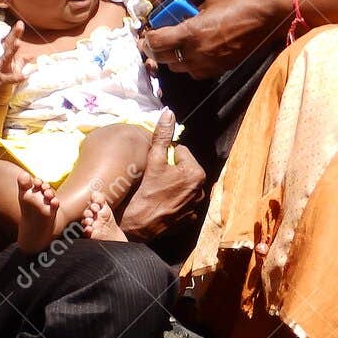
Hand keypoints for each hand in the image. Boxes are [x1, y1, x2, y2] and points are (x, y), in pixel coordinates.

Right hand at [0, 20, 30, 104]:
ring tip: (18, 43)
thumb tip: (32, 56)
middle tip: (19, 25)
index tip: (20, 22)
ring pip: (6, 59)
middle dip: (14, 36)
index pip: (10, 42)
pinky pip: (10, 79)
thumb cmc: (4, 78)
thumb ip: (22, 61)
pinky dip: (17, 77)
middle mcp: (3, 61)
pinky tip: (25, 76)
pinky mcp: (2, 81)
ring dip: (12, 51)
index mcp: (6, 57)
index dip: (15, 33)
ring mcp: (1, 70)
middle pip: (8, 46)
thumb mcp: (14, 68)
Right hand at [119, 109, 206, 241]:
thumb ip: (162, 135)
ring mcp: (196, 206)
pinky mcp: (189, 220)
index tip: (155, 167)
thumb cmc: (144, 190)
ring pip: (184, 185)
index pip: (181, 152)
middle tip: (155, 179)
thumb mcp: (153, 159)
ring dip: (173, 185)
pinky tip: (162, 203)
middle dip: (171, 170)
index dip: (166, 156)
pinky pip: (184, 203)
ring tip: (157, 191)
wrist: (137, 225)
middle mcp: (201, 190)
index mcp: (195, 172)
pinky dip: (175, 201)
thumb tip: (168, 112)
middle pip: (184, 168)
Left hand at [140, 0, 291, 77]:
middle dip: (154, 51)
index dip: (148, 40)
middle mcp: (196, 53)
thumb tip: (179, 17)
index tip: (146, 35)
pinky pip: (195, 72)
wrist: (269, 17)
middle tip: (152, 43)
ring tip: (172, 48)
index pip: (156, 43)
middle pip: (163, 59)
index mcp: (191, 33)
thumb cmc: (240, 2)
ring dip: (171, 59)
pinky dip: (189, 65)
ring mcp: (208, 64)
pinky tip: (192, 54)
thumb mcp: (209, 1)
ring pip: (178, 68)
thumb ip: (189, 13)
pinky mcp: (220, 69)